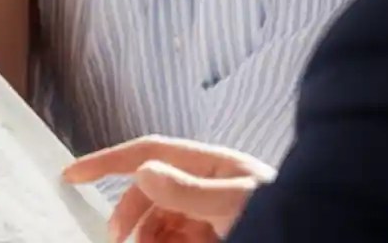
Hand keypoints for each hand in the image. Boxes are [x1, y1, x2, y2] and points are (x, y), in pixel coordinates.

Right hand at [63, 135, 276, 241]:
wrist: (317, 231)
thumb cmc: (285, 216)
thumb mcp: (235, 203)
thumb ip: (188, 190)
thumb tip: (144, 173)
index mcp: (211, 164)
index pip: (147, 152)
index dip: (106, 161)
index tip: (71, 174)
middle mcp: (207, 184)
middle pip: (148, 191)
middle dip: (129, 215)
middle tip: (117, 242)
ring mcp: (211, 212)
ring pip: (160, 221)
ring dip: (148, 237)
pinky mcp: (215, 236)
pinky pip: (177, 238)